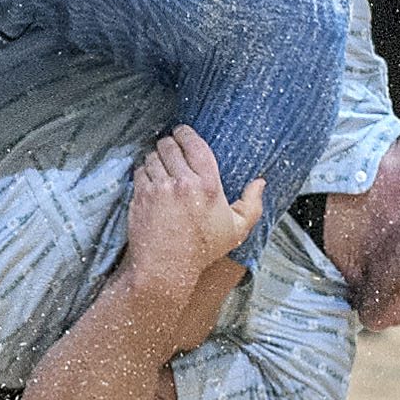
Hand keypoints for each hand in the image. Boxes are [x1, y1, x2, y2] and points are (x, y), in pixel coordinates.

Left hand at [123, 127, 264, 298]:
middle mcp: (182, 182)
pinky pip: (140, 171)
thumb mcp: (236, 230)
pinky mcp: (140, 196)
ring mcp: (158, 188)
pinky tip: (150, 178)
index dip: (185, 133)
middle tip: (170, 147)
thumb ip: (252, 204)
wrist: (166, 268)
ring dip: (156, 156)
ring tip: (160, 164)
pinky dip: (144, 171)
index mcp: (208, 185)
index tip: (182, 132)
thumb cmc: (202, 250)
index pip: (194, 144)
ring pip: (152, 156)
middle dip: (169, 143)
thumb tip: (260, 182)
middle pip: (169, 146)